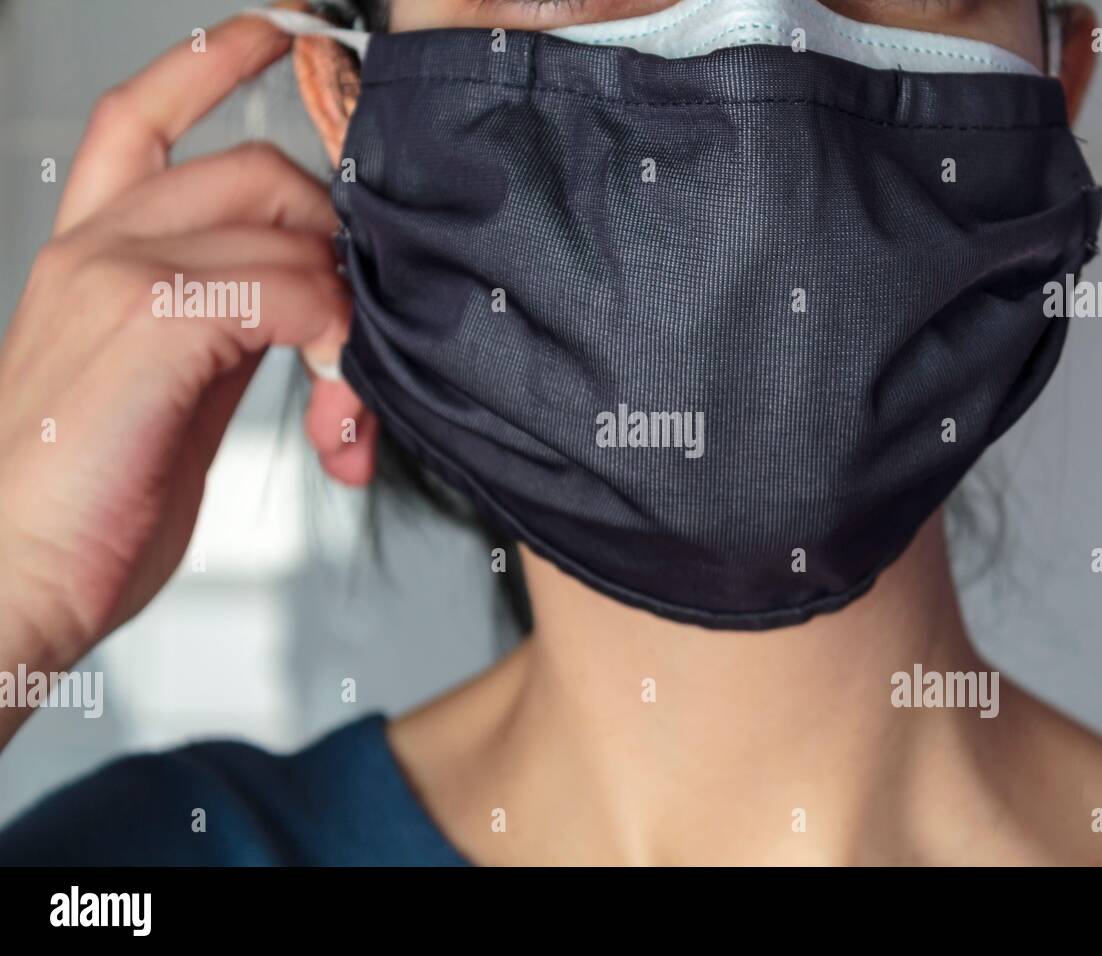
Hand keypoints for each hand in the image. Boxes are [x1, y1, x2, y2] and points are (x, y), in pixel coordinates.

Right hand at [0, 14, 349, 664]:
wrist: (13, 580)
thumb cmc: (84, 500)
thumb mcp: (161, 394)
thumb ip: (220, 331)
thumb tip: (298, 308)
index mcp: (92, 256)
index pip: (142, 120)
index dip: (212, 64)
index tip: (280, 35)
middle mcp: (99, 247)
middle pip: (254, 168)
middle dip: (332, 239)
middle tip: (350, 332)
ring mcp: (119, 274)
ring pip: (285, 228)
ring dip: (343, 312)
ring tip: (345, 402)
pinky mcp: (151, 321)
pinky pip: (287, 289)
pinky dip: (333, 340)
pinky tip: (332, 401)